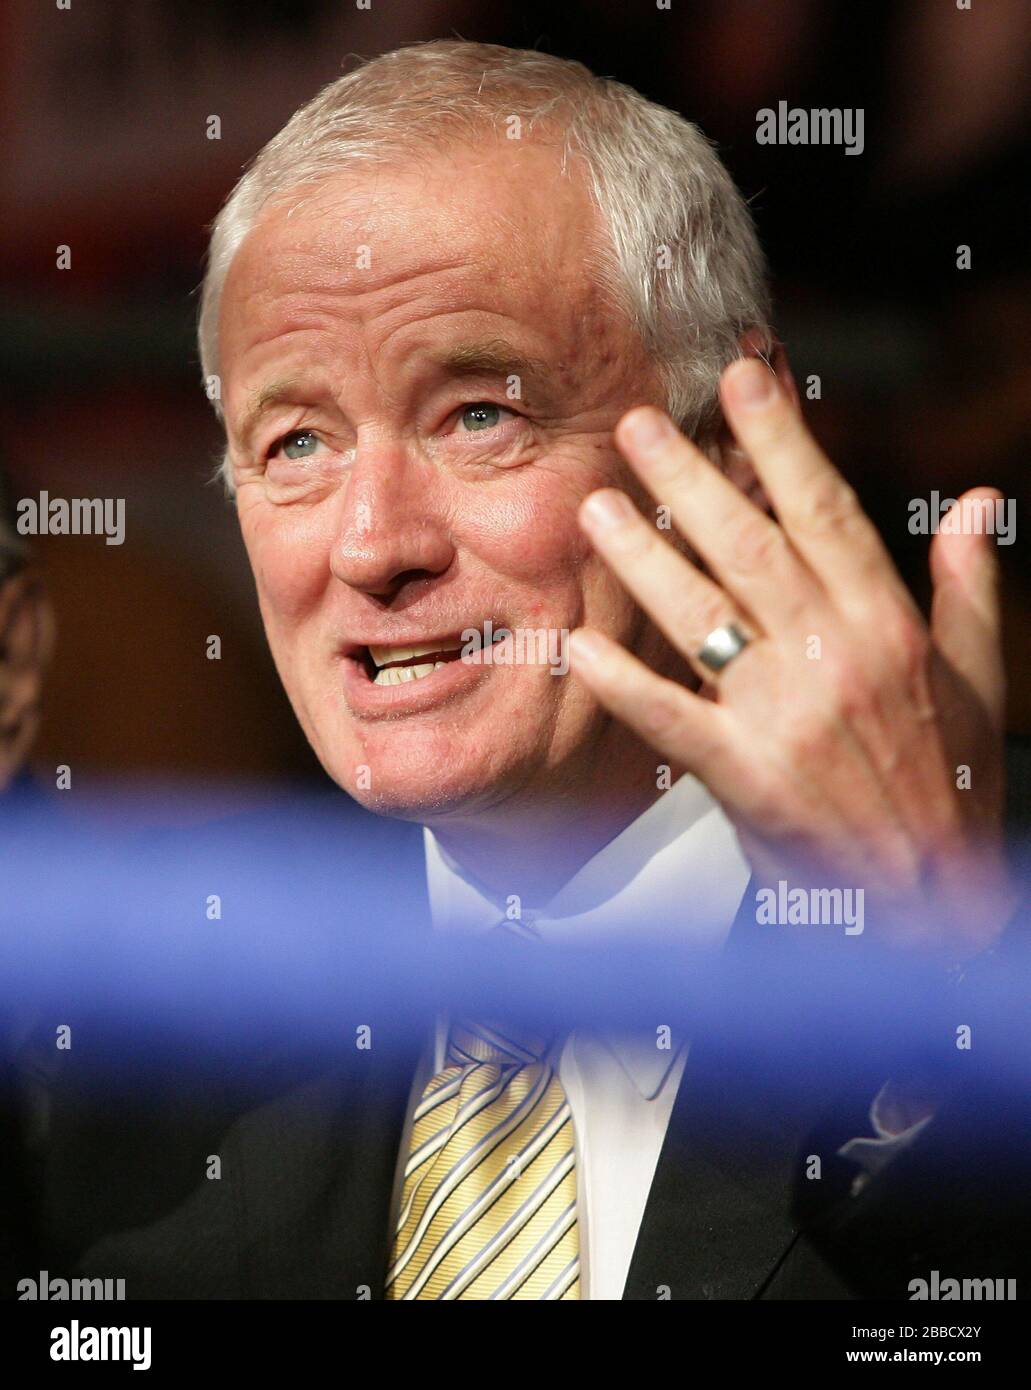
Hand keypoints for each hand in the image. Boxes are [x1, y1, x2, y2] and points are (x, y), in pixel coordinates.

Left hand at [569, 359, 1014, 958]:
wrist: (932, 902)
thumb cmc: (949, 784)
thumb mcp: (976, 679)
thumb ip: (969, 586)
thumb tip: (981, 500)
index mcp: (891, 626)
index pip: (829, 513)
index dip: (784, 440)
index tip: (745, 380)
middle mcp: (839, 659)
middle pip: (752, 550)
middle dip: (691, 480)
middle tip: (636, 424)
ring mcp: (790, 720)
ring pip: (705, 620)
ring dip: (645, 560)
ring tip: (594, 507)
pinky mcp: (750, 780)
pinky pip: (674, 721)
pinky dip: (625, 684)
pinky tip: (580, 644)